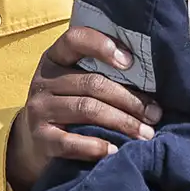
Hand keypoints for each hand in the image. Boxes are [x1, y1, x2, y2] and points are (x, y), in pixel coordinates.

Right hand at [6, 26, 161, 190]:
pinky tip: (115, 151)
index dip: (102, 46)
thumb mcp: (76, 83)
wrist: (35, 145)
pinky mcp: (40, 138)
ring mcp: (39, 109)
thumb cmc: (69, 108)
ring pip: (87, 109)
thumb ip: (102, 74)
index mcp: (55, 59)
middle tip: (154, 114)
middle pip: (92, 83)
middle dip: (129, 99)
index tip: (130, 61)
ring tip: (145, 134)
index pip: (75, 39)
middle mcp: (43, 81)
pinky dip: (96, 146)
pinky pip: (70, 142)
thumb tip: (152, 80)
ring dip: (122, 122)